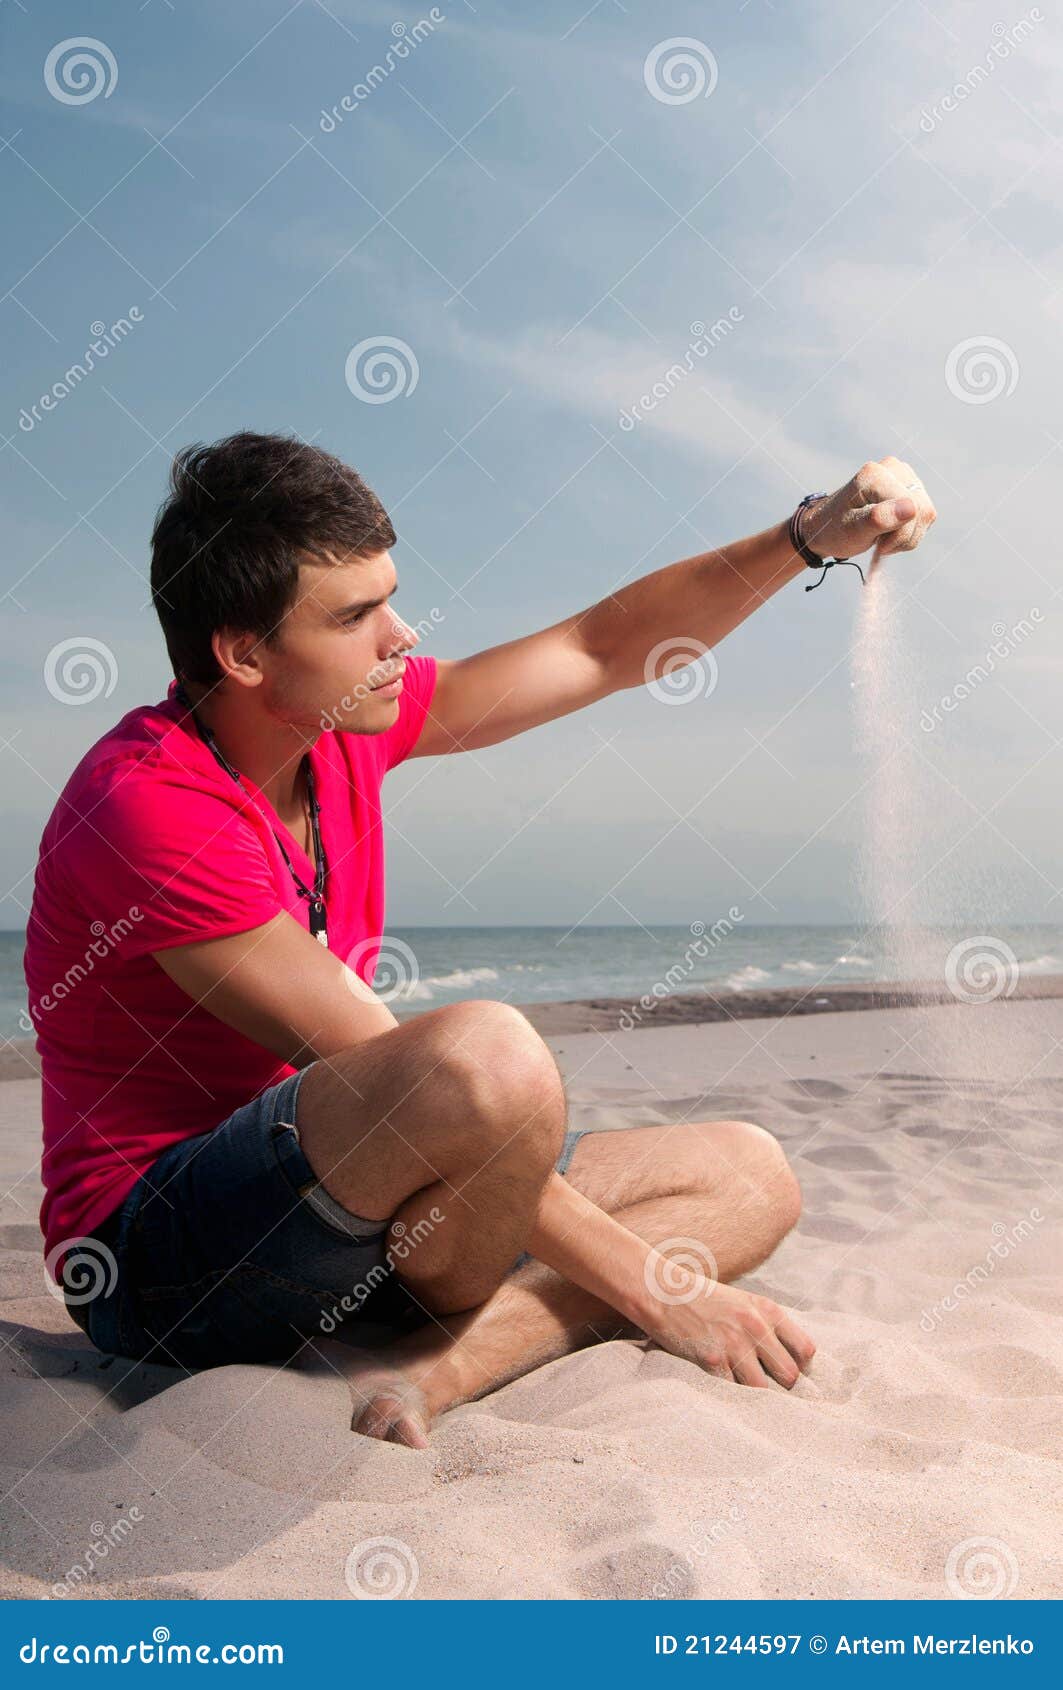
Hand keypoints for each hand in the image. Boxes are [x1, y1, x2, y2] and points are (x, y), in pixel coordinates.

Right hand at [635, 1263, 814, 1388]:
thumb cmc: (703, 1300)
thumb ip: (766, 1326)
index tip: (785, 1373)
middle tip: (763, 1386)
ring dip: (753, 1395)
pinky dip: (727, 1396)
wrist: (662, 1291)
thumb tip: (789, 1360)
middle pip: (789, 1375)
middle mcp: (756, 1327)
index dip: (798, 1366)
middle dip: (779, 1386)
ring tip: (742, 1392)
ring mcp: (734, 1344)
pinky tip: (720, 1389)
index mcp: (767, 1311)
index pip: (805, 1350)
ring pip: (762, 1389)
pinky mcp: (712, 1360)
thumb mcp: (742, 1302)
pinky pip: (731, 1391)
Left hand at [799, 455, 937, 570]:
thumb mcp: (853, 530)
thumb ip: (880, 518)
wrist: (827, 528)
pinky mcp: (910, 486)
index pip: (910, 509)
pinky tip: (891, 532)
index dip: (900, 535)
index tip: (878, 547)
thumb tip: (912, 508)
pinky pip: (925, 514)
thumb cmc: (835, 530)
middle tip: (879, 543)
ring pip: (926, 513)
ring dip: (907, 536)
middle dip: (903, 537)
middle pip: (922, 510)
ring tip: (883, 538)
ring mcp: (903, 475)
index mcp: (875, 474)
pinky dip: (910, 531)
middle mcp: (892, 467)